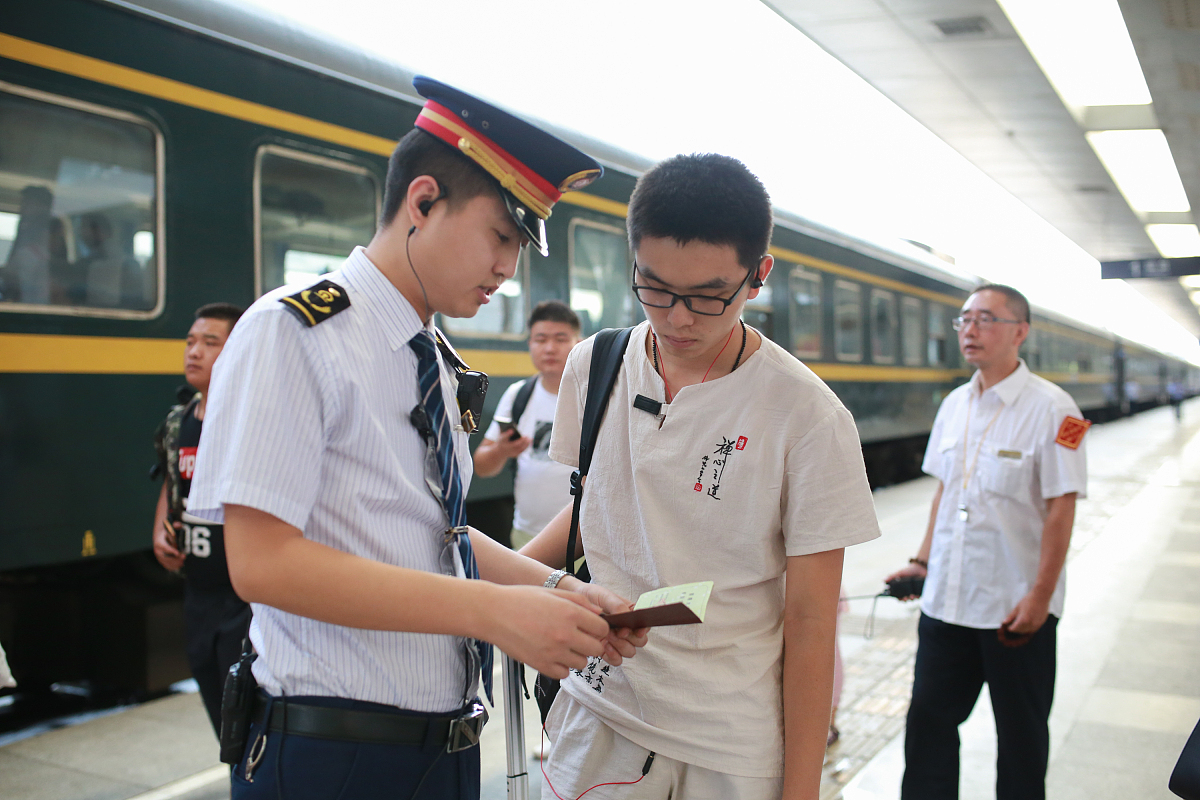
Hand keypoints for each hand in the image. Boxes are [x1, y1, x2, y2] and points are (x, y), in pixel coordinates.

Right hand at [153, 520, 184, 571]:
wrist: (161, 536)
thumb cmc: (167, 532)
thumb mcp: (171, 527)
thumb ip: (175, 525)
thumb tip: (177, 525)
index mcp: (159, 541)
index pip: (164, 547)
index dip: (170, 550)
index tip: (178, 553)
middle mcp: (157, 550)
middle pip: (165, 556)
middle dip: (174, 559)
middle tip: (183, 558)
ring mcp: (159, 556)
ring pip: (165, 562)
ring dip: (174, 564)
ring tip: (182, 563)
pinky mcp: (161, 560)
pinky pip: (165, 564)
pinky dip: (171, 567)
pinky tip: (178, 567)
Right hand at [484, 585, 610, 678]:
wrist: (494, 613)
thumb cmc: (522, 599)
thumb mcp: (554, 592)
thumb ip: (580, 602)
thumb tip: (600, 613)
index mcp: (570, 613)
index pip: (602, 629)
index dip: (599, 628)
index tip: (590, 628)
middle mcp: (565, 634)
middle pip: (596, 649)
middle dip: (591, 643)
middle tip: (579, 638)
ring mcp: (553, 652)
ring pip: (582, 663)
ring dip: (576, 656)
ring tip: (563, 645)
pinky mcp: (541, 665)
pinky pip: (564, 673)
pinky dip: (561, 666)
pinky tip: (553, 655)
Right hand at [494, 433, 531, 458]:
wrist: (500, 452)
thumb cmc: (502, 442)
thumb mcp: (502, 437)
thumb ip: (507, 433)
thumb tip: (512, 430)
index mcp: (502, 443)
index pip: (504, 438)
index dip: (508, 434)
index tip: (512, 430)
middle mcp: (506, 448)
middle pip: (515, 445)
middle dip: (522, 440)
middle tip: (526, 436)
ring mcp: (511, 453)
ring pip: (520, 449)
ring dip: (526, 444)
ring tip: (530, 439)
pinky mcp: (515, 455)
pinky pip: (522, 451)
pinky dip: (526, 446)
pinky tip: (529, 442)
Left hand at [564, 580, 649, 665]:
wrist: (575, 602)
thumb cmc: (592, 596)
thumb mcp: (606, 596)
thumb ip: (618, 606)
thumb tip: (627, 619)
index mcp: (631, 614)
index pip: (645, 625)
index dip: (643, 630)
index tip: (637, 630)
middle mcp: (626, 628)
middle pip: (640, 642)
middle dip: (631, 639)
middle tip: (617, 632)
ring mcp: (617, 640)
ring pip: (630, 652)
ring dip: (621, 646)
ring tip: (608, 636)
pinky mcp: (606, 649)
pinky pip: (617, 660)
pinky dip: (613, 656)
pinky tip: (605, 646)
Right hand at [883, 562, 926, 600]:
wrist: (921, 567)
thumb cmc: (910, 570)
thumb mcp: (900, 573)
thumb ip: (892, 576)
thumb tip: (883, 580)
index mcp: (902, 586)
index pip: (899, 595)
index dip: (898, 598)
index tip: (899, 599)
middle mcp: (908, 589)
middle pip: (905, 598)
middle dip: (905, 600)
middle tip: (905, 599)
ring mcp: (915, 590)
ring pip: (912, 598)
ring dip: (911, 599)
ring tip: (911, 596)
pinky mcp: (921, 590)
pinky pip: (919, 596)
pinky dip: (917, 597)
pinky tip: (916, 595)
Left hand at [1001, 591, 1048, 639]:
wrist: (1041, 596)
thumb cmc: (1028, 600)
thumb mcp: (1017, 608)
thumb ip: (1010, 616)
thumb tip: (1004, 622)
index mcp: (1023, 620)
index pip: (1014, 629)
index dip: (1010, 628)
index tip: (1008, 626)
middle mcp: (1030, 624)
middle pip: (1021, 631)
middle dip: (1016, 629)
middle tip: (1013, 625)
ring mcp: (1037, 624)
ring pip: (1027, 631)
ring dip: (1022, 630)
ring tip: (1019, 624)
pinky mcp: (1041, 623)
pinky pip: (1033, 629)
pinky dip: (1029, 628)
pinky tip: (1026, 624)